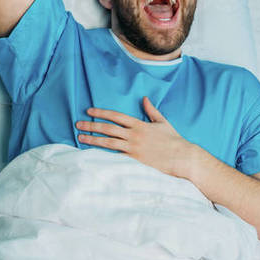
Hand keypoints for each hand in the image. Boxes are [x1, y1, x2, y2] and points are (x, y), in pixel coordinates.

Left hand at [76, 97, 195, 177]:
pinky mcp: (134, 161)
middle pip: (108, 129)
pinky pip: (116, 156)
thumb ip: (151, 110)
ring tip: (80, 138)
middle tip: (78, 124)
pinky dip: (103, 154)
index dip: (101, 113)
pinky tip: (93, 153)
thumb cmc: (173, 140)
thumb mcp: (162, 122)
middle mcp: (134, 136)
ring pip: (108, 143)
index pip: (116, 116)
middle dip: (92, 126)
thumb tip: (144, 99)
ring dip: (93, 139)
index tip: (89, 111)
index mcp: (140, 125)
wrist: (181, 157)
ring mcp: (133, 149)